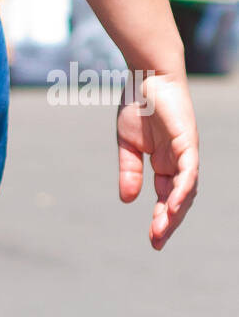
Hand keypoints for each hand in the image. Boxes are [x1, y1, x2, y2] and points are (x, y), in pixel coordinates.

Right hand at [116, 70, 198, 250]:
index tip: (153, 240)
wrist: (146, 74)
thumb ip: (130, 171)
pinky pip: (189, 172)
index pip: (166, 197)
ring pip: (187, 190)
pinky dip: (183, 190)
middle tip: (156, 243)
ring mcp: (186, 152)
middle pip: (179, 199)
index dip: (161, 219)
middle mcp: (180, 162)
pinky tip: (173, 205)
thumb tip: (128, 200)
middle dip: (168, 222)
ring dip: (175, 211)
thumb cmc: (138, 104)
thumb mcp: (127, 145)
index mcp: (165, 163)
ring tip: (162, 230)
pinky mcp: (188, 142)